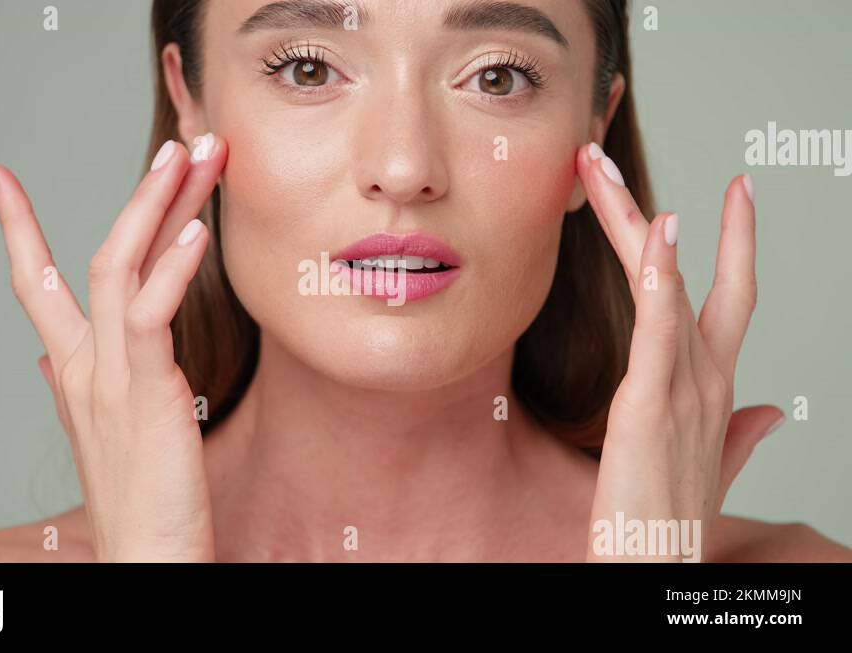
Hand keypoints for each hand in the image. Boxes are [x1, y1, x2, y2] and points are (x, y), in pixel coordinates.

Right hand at [0, 136, 227, 560]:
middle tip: (174, 143)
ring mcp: (108, 376)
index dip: (17, 232)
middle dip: (135, 196)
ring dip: (157, 206)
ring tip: (193, 155)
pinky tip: (195, 229)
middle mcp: (83, 365)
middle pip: (95, 257)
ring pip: (120, 269)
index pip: (37, 286)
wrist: (147, 558)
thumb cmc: (139, 498)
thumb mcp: (101, 430)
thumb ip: (75, 384)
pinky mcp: (144, 392)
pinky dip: (170, 268)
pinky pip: (150, 316)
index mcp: (74, 371)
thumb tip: (48, 358)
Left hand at [576, 143, 783, 561]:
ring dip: (634, 222)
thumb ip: (746, 436)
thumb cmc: (676, 520)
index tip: (730, 194)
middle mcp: (705, 375)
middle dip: (650, 211)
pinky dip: (663, 281)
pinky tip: (658, 238)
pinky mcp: (651, 400)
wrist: (660, 566)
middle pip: (691, 273)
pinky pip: (659, 330)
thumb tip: (777, 414)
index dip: (733, 243)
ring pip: (662, 285)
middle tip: (601, 157)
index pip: (729, 297)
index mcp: (714, 385)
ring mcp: (683, 384)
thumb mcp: (717, 468)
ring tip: (599, 170)